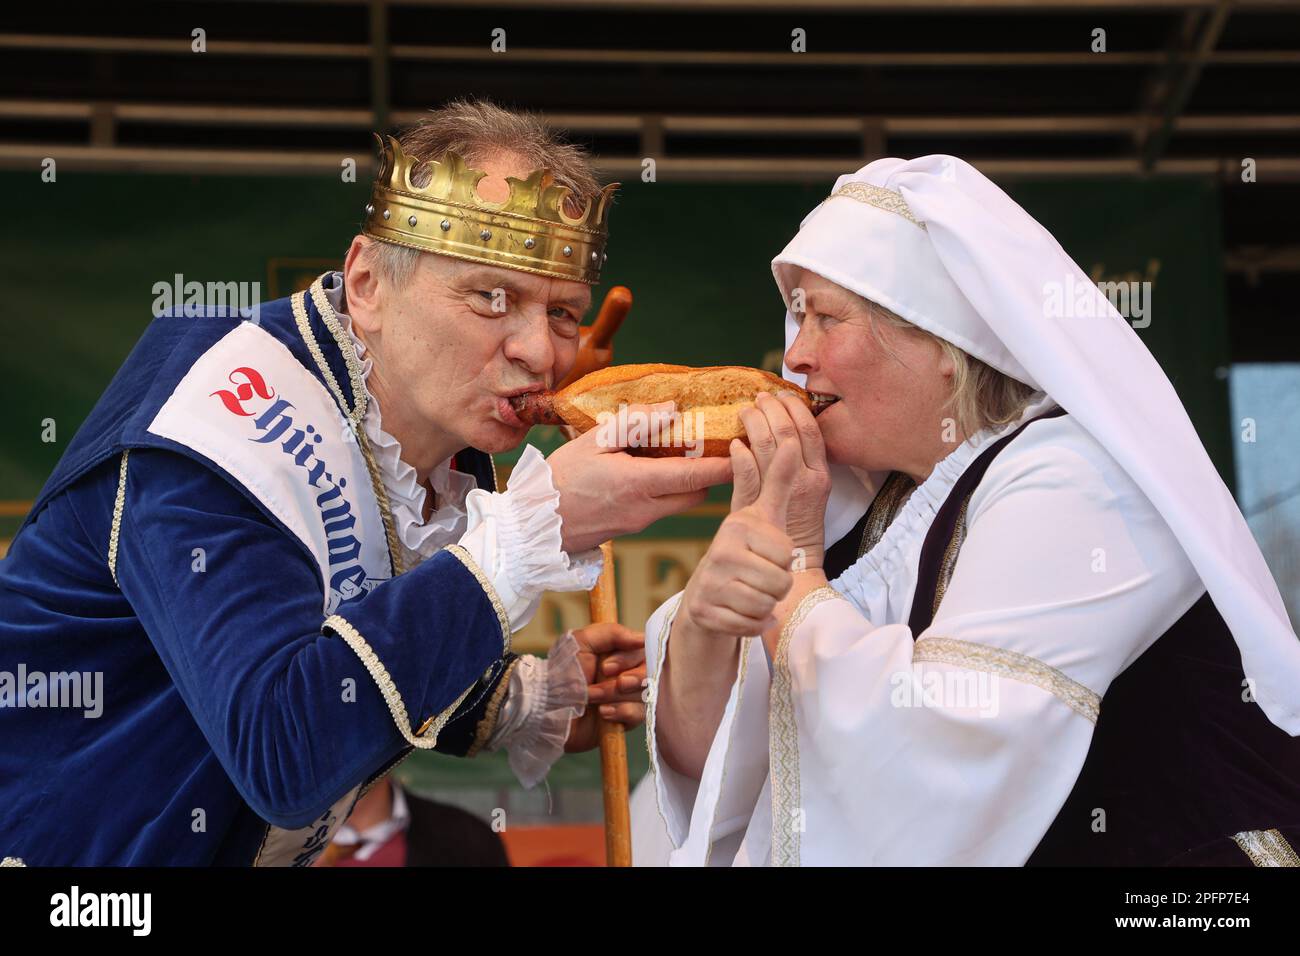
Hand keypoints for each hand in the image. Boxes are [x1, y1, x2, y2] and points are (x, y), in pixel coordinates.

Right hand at [547, 401, 733, 552]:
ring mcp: (641, 522)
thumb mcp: (592, 442)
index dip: (724, 465)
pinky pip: (663, 509)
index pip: (695, 476)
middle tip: (717, 448)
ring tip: (685, 456)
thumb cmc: (559, 478)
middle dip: (713, 475)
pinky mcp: (633, 528)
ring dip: (691, 483)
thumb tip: (671, 409)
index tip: (744, 450)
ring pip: (682, 503)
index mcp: (638, 483)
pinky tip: (656, 472)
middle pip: (698, 494)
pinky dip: (670, 492)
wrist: (535, 525)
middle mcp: (647, 507)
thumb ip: (634, 424)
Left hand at [564, 621, 646, 752]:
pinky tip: (603, 713)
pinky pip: (640, 715)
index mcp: (621, 652)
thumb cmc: (563, 671)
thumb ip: (612, 633)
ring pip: (645, 694)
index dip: (629, 660)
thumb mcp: (581, 641)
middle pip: (650, 673)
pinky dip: (621, 712)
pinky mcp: (627, 719)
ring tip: (591, 699)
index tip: (606, 667)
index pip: (645, 650)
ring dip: (614, 696)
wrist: (547, 706)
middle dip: (626, 680)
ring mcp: (629, 697)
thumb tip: (643, 638)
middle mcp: (629, 673)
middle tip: (605, 683)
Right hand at [679, 433, 801, 638]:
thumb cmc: (743, 551)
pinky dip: (754, 625)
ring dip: (765, 606)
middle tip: (758, 578)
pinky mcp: (705, 612)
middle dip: (776, 587)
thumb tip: (791, 440)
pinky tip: (741, 613)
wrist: (706, 593)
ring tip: (749, 593)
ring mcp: (710, 583)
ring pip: (765, 605)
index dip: (784, 561)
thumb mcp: (762, 516)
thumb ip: (777, 479)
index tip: (765, 555)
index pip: (788, 555)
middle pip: (780, 583)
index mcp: (738, 526)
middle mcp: (720, 551)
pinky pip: (751, 626)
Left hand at [736, 391, 830, 567]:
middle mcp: (804, 480)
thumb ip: (802, 462)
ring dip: (753, 422)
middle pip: (788, 430)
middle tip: (760, 398)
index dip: (794, 406)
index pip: (809, 428)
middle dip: (772, 408)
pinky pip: (746, 473)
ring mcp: (781, 493)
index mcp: (821, 474)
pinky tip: (735, 444)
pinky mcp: (757, 508)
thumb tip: (785, 428)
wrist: (797, 564)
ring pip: (766, 445)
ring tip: (745, 412)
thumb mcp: (813, 490)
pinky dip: (740, 454)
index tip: (781, 394)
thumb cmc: (802, 525)